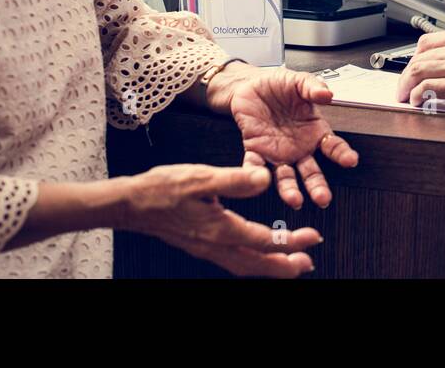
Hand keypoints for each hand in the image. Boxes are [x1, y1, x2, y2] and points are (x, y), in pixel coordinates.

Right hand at [118, 163, 320, 276]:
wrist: (132, 204)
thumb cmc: (162, 189)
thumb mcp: (201, 178)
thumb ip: (235, 179)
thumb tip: (264, 178)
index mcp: (220, 229)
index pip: (264, 242)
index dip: (290, 242)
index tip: (312, 238)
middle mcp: (215, 245)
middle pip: (257, 265)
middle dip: (285, 266)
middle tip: (307, 262)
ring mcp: (206, 248)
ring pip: (245, 266)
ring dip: (269, 266)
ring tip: (289, 263)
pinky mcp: (200, 245)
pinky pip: (232, 260)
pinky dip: (251, 260)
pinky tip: (254, 252)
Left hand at [209, 67, 358, 208]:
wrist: (249, 85)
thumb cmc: (278, 85)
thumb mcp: (298, 81)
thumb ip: (313, 86)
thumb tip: (328, 94)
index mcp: (314, 130)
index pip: (333, 146)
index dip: (342, 154)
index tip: (350, 160)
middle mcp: (298, 147)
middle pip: (311, 172)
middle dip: (317, 186)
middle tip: (323, 198)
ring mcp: (277, 152)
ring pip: (286, 176)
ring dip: (290, 189)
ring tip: (295, 200)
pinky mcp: (255, 150)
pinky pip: (254, 165)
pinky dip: (255, 173)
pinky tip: (258, 178)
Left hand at [395, 30, 444, 113]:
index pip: (427, 42)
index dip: (415, 57)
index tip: (412, 67)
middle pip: (418, 58)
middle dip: (405, 75)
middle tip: (403, 87)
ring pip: (417, 71)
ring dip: (405, 86)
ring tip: (405, 97)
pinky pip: (427, 88)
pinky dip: (416, 96)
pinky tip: (417, 102)